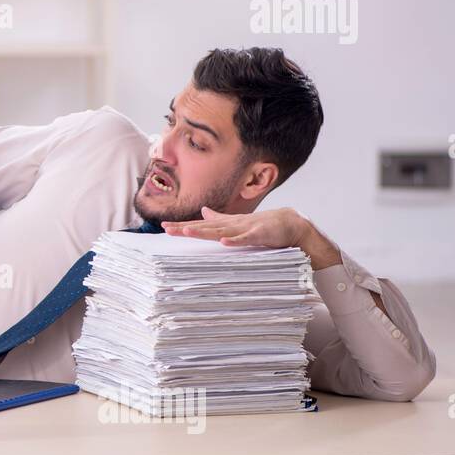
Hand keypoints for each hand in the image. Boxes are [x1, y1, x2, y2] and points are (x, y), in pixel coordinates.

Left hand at [161, 206, 341, 268]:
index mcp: (226, 224)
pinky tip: (224, 242)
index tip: (164, 226)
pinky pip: (246, 238)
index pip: (201, 225)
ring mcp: (245, 228)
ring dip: (205, 231)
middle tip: (166, 228)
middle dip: (186, 228)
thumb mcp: (237, 223)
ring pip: (221, 231)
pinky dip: (236, 240)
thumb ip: (220, 218)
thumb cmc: (262, 224)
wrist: (291, 223)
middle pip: (205, 227)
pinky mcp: (259, 234)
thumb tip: (203, 212)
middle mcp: (232, 225)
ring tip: (187, 232)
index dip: (183, 226)